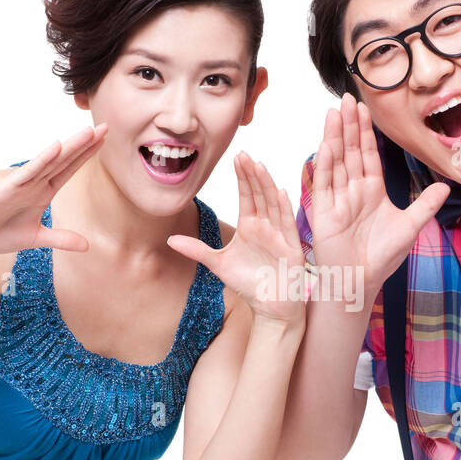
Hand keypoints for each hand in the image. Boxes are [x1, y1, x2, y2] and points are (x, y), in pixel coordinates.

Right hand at [0, 124, 107, 258]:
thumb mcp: (36, 239)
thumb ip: (61, 239)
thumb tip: (87, 245)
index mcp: (42, 192)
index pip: (69, 170)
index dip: (87, 155)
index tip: (104, 140)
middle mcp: (34, 183)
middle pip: (64, 160)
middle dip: (85, 144)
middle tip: (106, 126)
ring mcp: (20, 184)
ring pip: (50, 161)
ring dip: (70, 147)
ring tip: (89, 131)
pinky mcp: (5, 189)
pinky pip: (27, 172)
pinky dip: (42, 160)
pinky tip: (57, 147)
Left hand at [166, 151, 306, 325]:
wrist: (270, 306)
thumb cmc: (250, 283)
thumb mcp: (218, 264)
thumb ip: (196, 249)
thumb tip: (170, 240)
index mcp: (250, 225)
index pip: (246, 195)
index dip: (242, 176)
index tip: (236, 157)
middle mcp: (266, 225)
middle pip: (259, 193)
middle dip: (252, 174)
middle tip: (244, 153)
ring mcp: (279, 234)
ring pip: (272, 203)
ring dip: (267, 185)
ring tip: (259, 165)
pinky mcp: (290, 247)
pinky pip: (287, 224)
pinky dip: (284, 209)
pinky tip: (281, 192)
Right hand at [310, 91, 448, 289]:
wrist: (360, 281)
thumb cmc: (382, 258)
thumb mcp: (410, 227)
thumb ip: (425, 205)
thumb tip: (447, 187)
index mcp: (372, 191)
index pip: (369, 155)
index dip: (366, 132)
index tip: (364, 108)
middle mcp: (353, 191)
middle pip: (351, 151)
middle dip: (349, 126)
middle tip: (347, 99)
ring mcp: (337, 198)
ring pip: (336, 161)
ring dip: (335, 136)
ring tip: (335, 112)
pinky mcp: (323, 210)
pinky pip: (324, 182)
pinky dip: (326, 162)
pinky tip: (328, 142)